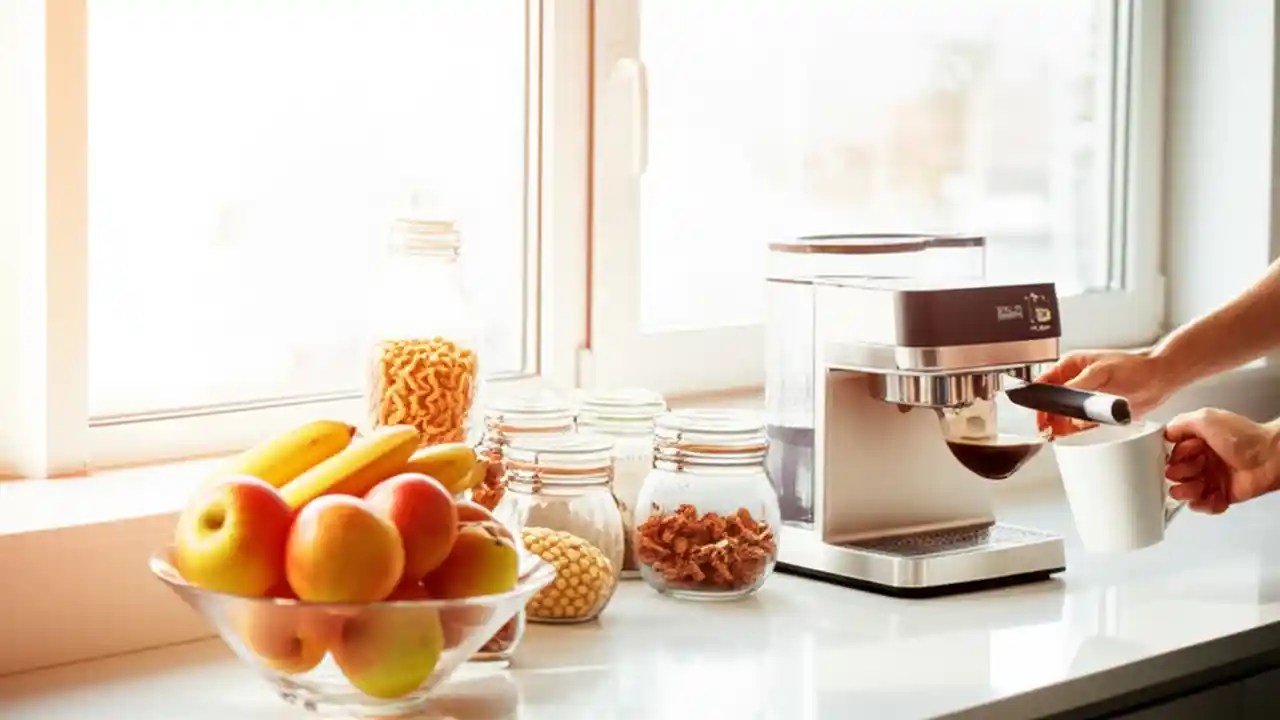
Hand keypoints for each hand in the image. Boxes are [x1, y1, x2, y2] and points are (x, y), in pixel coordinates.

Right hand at [1034, 351, 1172, 436]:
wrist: (1159, 380)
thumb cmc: (1134, 367)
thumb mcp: (1102, 372)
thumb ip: (1079, 385)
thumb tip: (1062, 400)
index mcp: (1070, 366)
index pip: (1044, 383)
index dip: (1037, 398)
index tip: (1036, 412)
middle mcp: (1074, 382)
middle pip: (1050, 402)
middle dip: (1047, 416)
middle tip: (1046, 428)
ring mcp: (1084, 398)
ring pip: (1062, 415)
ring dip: (1060, 425)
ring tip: (1057, 433)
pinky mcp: (1095, 411)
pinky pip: (1078, 424)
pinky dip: (1074, 430)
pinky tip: (1072, 434)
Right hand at [1164, 408, 1279, 513]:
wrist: (1271, 458)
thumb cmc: (1244, 437)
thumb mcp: (1206, 418)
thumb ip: (1180, 424)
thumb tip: (1164, 434)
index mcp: (1196, 441)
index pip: (1170, 454)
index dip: (1171, 459)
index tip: (1177, 459)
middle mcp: (1203, 459)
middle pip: (1175, 474)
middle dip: (1179, 476)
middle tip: (1191, 472)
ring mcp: (1212, 478)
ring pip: (1185, 492)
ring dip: (1187, 492)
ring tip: (1197, 488)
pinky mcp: (1222, 494)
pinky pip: (1204, 505)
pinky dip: (1204, 505)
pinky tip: (1211, 497)